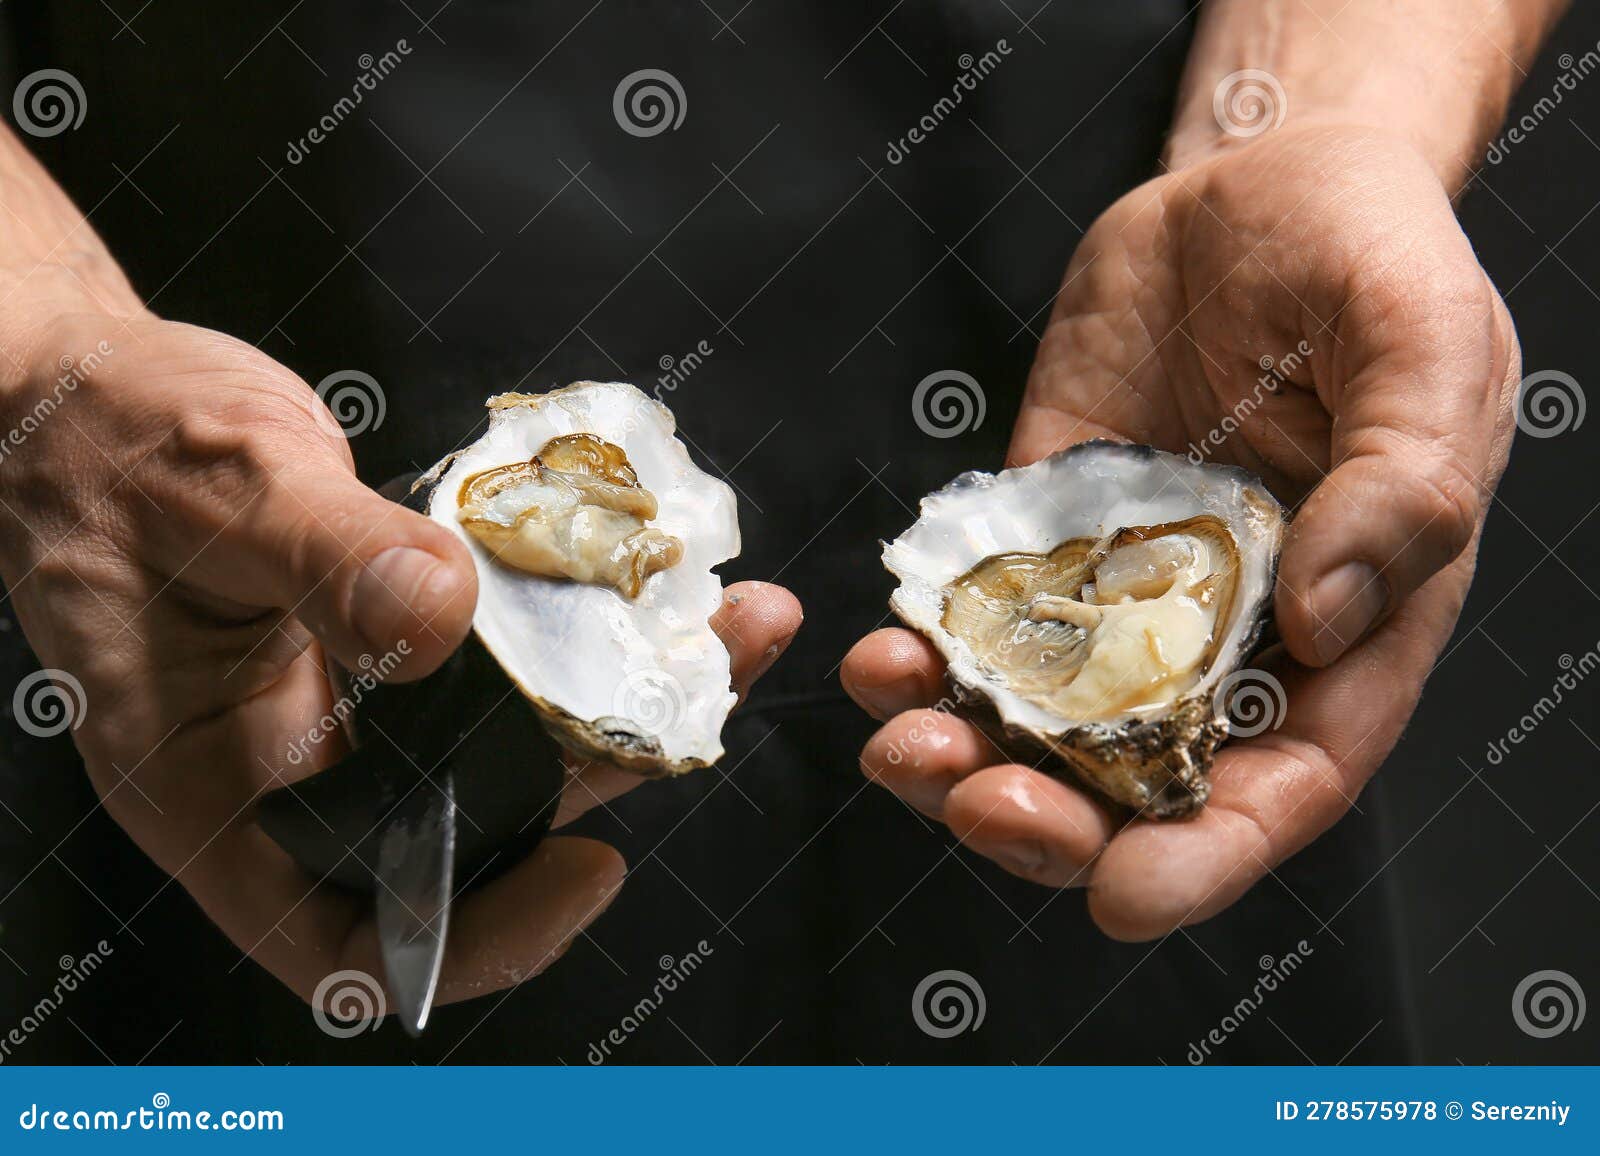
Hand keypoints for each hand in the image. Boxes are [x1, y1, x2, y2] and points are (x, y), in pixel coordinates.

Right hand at [0, 304, 799, 1006]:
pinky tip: (660, 568)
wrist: (98, 395)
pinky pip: (510, 653)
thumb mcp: (213, 497)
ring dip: (631, 684)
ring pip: (514, 736)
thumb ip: (325, 560)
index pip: (350, 939)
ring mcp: (362, 706)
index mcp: (220, 792)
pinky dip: (587, 619)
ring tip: (732, 618)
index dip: (478, 934)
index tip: (589, 867)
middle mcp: (305, 768)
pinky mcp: (404, 640)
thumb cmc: (109, 452)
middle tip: (710, 686)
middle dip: (607, 767)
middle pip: (477, 822)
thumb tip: (441, 619)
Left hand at [843, 125, 1517, 937]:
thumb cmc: (1374, 263)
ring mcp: (1124, 587)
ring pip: (1040, 713)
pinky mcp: (1044, 529)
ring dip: (963, 746)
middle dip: (1049, 817)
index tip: (1120, 893)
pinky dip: (931, 646)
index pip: (1283, 782)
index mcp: (1346, 628)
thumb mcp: (1427, 354)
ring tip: (899, 727)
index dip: (1206, 854)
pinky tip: (886, 645)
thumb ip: (1403, 490)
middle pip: (1137, 777)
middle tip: (967, 801)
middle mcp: (1225, 634)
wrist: (1259, 185)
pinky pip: (980, 611)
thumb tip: (1324, 622)